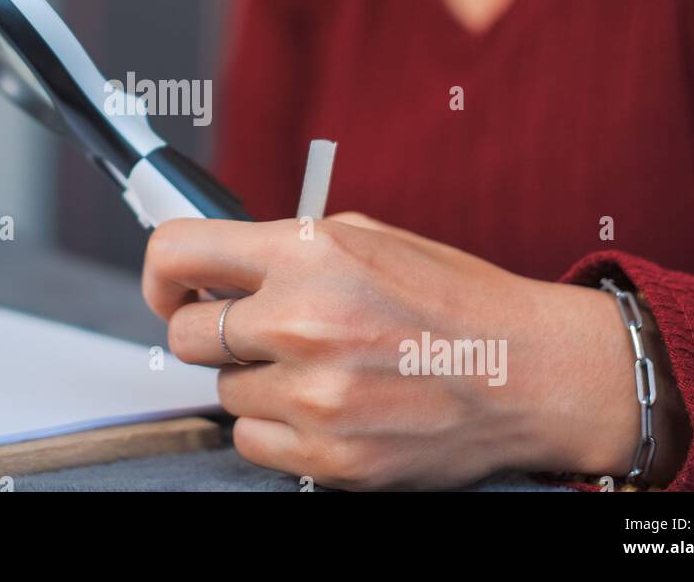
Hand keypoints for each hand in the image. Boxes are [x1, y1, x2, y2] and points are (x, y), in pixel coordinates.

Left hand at [142, 212, 685, 488]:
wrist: (532, 373)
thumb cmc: (456, 301)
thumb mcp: (367, 239)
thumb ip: (284, 249)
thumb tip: (218, 267)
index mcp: (308, 252)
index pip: (177, 251)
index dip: (160, 273)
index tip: (170, 288)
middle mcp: (303, 320)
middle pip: (186, 336)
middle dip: (212, 334)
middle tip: (256, 335)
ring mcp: (314, 394)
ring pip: (224, 394)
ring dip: (257, 383)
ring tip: (321, 371)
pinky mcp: (329, 454)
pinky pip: (251, 442)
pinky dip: (277, 428)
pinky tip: (326, 407)